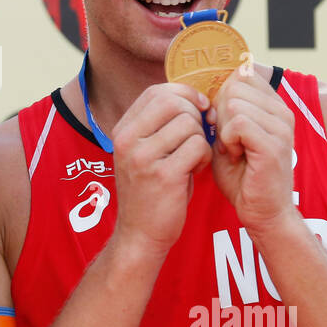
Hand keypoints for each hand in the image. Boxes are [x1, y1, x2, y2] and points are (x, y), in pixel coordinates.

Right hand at [109, 83, 211, 260]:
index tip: (199, 108)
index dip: (184, 93)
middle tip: (200, 134)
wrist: (140, 234)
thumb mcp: (145, 152)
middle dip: (195, 115)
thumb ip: (159, 124)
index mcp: (122, 131)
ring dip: (201, 139)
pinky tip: (195, 170)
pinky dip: (204, 156)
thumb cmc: (151, 191)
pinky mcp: (163, 175)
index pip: (156, 92)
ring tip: (193, 158)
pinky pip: (197, 146)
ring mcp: (143, 158)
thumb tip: (193, 96)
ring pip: (188, 124)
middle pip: (173, 102)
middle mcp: (127, 140)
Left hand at [207, 71, 297, 231]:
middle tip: (227, 141)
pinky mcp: (274, 144)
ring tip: (233, 150)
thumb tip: (207, 88)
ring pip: (233, 104)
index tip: (222, 123)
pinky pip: (238, 124)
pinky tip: (235, 156)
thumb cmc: (241, 175)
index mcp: (273, 106)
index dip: (221, 96)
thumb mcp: (227, 135)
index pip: (242, 75)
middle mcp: (282, 112)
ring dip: (223, 130)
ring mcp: (281, 127)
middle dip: (220, 114)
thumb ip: (221, 111)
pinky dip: (228, 141)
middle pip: (234, 87)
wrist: (261, 211)